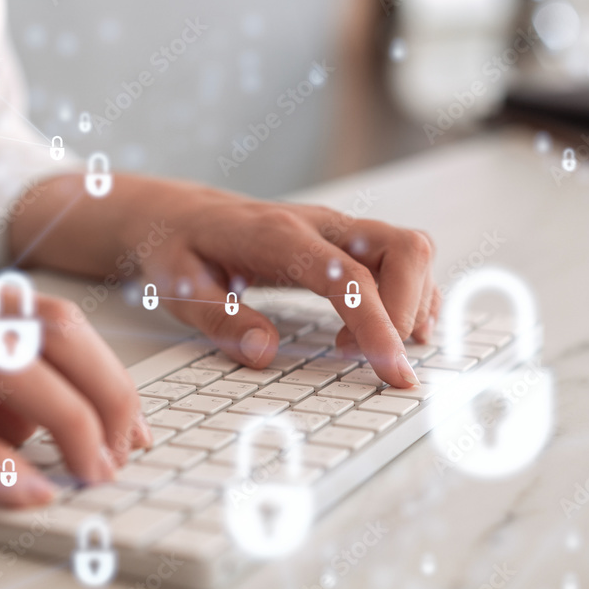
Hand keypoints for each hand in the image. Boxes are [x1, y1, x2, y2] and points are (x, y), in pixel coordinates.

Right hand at [0, 266, 148, 505]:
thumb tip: (31, 427)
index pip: (49, 317)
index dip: (106, 368)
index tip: (130, 421)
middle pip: (46, 333)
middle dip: (106, 392)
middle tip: (124, 450)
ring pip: (4, 366)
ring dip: (68, 422)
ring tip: (92, 470)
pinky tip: (24, 488)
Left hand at [12, 174, 439, 387]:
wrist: (176, 215)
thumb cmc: (177, 250)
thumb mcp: (179, 289)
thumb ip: (220, 321)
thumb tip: (264, 353)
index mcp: (278, 238)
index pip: (349, 278)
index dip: (379, 326)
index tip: (394, 372)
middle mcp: (318, 225)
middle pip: (403, 249)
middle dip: (409, 310)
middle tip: (376, 360)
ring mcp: (335, 228)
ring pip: (409, 251)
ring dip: (411, 303)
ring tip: (367, 348)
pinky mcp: (342, 239)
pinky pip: (399, 258)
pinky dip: (407, 295)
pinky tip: (377, 330)